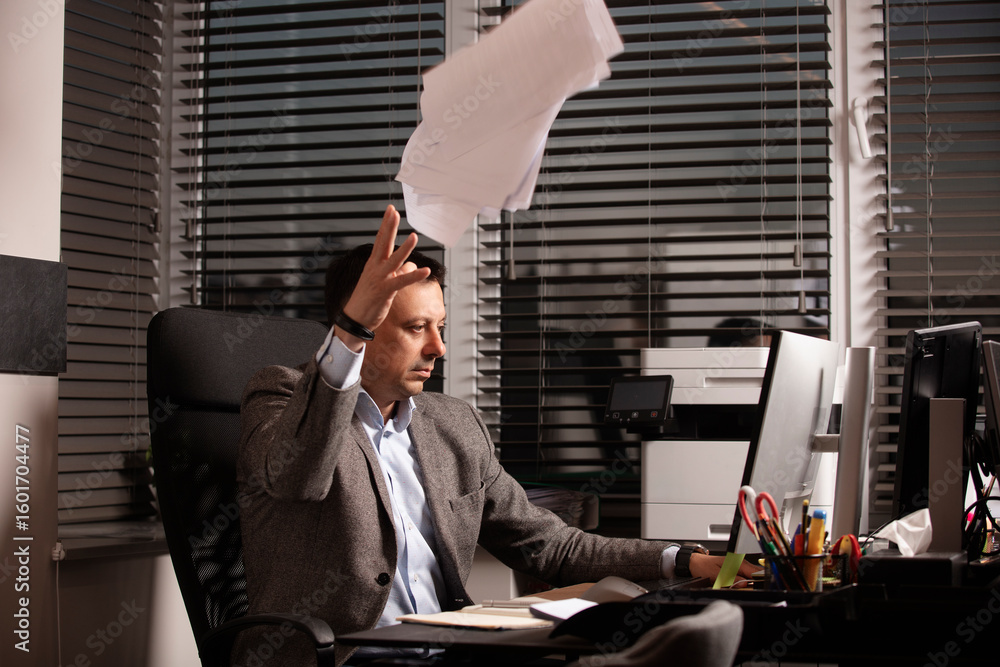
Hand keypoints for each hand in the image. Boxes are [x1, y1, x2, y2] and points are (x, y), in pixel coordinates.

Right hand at [337, 205, 430, 346]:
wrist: (354, 319)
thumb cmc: (367, 300)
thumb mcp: (384, 283)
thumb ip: (398, 272)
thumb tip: (412, 265)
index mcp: (373, 264)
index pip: (380, 239)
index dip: (386, 225)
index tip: (391, 210)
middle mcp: (375, 268)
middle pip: (383, 243)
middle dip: (389, 227)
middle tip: (394, 212)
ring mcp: (379, 279)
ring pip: (394, 260)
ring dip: (405, 248)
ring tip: (414, 236)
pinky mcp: (385, 291)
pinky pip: (402, 281)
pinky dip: (414, 276)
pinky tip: (425, 271)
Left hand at [689, 552, 760, 582]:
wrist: (696, 563)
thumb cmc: (704, 566)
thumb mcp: (717, 575)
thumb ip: (731, 580)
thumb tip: (744, 583)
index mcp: (737, 561)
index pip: (754, 571)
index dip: (757, 581)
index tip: (755, 589)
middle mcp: (740, 562)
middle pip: (755, 574)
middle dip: (754, 583)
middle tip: (745, 590)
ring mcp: (739, 566)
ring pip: (751, 576)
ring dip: (749, 584)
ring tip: (738, 587)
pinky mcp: (736, 569)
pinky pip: (745, 577)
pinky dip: (744, 582)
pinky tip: (738, 585)